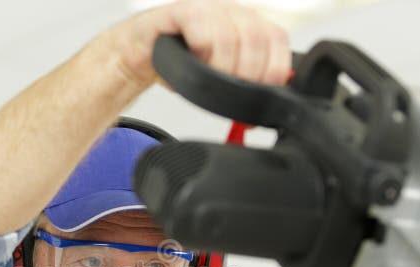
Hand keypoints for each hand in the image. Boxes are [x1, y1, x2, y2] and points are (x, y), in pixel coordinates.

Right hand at [107, 0, 290, 88]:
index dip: (273, 72)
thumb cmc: (182, 65)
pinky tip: (193, 59)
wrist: (143, 56)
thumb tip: (268, 103)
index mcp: (249, 24)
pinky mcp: (183, 10)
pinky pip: (202, 28)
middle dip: (247, 76)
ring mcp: (209, 8)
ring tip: (209, 78)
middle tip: (231, 95)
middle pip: (258, 39)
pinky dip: (201, 51)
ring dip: (222, 68)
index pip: (277, 40)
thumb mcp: (222, 77)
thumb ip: (247, 83)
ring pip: (232, 37)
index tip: (260, 98)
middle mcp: (233, 11)